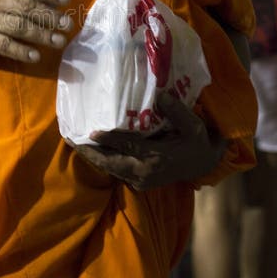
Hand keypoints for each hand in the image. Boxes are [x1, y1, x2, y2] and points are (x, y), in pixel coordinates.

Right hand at [0, 0, 72, 62]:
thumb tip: (51, 1)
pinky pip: (5, 45)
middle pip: (28, 7)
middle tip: (67, 24)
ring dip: (42, 35)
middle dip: (51, 16)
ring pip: (20, 26)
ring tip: (59, 41)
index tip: (66, 0)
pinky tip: (35, 56)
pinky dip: (22, 51)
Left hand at [71, 92, 226, 189]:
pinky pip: (116, 171)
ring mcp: (141, 180)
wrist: (204, 164)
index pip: (128, 146)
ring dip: (93, 157)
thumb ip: (177, 111)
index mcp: (156, 158)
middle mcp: (145, 172)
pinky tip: (93, 150)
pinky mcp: (139, 182)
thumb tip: (160, 95)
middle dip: (90, 153)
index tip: (92, 132)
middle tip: (71, 139)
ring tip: (75, 143)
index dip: (109, 139)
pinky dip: (103, 161)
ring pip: (111, 169)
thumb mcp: (193, 126)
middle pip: (111, 163)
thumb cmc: (198, 142)